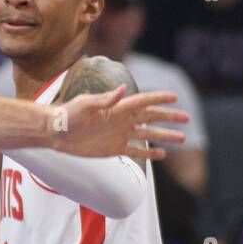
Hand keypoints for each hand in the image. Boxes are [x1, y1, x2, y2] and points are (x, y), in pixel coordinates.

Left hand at [53, 87, 187, 159]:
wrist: (56, 132)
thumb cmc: (68, 114)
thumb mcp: (86, 105)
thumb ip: (106, 99)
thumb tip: (124, 89)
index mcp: (117, 108)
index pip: (143, 101)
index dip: (159, 99)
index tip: (174, 97)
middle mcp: (121, 120)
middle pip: (151, 117)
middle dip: (168, 117)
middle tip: (186, 118)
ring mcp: (119, 134)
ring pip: (148, 134)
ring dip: (165, 135)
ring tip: (182, 137)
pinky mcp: (114, 148)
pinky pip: (136, 150)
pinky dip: (149, 152)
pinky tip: (162, 154)